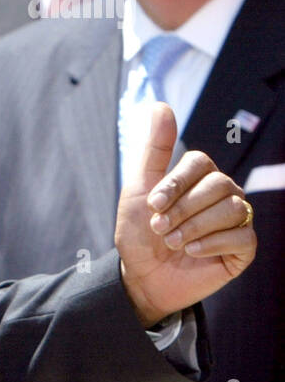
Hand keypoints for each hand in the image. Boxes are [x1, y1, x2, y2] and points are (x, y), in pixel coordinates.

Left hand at [115, 104, 254, 326]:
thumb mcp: (139, 188)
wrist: (142, 276)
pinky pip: (242, 237)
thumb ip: (154, 149)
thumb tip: (161, 105)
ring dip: (194, 227)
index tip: (151, 205)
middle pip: (219, 185)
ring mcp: (236, 220)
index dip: (175, 183)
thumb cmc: (140, 233)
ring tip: (173, 242)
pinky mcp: (243, 248)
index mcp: (200, 177)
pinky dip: (212, 244)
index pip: (200, 163)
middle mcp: (223, 194)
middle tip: (159, 227)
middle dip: (183, 208)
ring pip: (232, 209)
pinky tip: (192, 252)